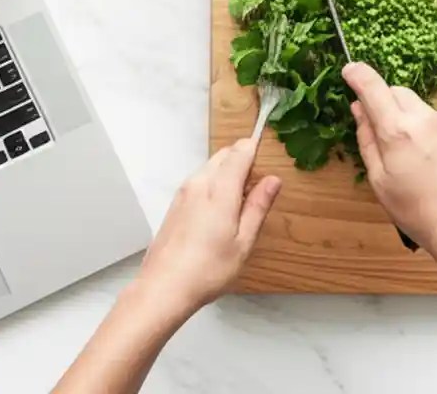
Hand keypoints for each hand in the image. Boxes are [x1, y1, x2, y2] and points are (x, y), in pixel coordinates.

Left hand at [135, 139, 281, 314]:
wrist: (164, 287)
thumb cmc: (207, 270)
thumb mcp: (243, 242)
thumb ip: (258, 207)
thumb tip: (273, 180)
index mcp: (218, 190)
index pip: (239, 153)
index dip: (255, 149)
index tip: (268, 156)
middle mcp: (198, 184)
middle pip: (223, 156)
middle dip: (242, 161)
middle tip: (258, 188)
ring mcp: (183, 193)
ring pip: (210, 167)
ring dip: (227, 174)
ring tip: (240, 205)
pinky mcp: (175, 204)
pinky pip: (199, 182)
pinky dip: (213, 185)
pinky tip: (220, 213)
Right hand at [343, 62, 436, 263]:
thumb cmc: (417, 212)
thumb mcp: (380, 180)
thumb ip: (366, 140)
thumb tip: (359, 110)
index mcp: (397, 131)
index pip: (373, 87)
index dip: (358, 74)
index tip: (348, 70)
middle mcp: (424, 119)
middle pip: (397, 91)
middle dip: (382, 100)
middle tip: (375, 126)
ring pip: (417, 106)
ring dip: (403, 116)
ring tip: (404, 153)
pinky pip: (435, 122)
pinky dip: (422, 129)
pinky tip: (426, 161)